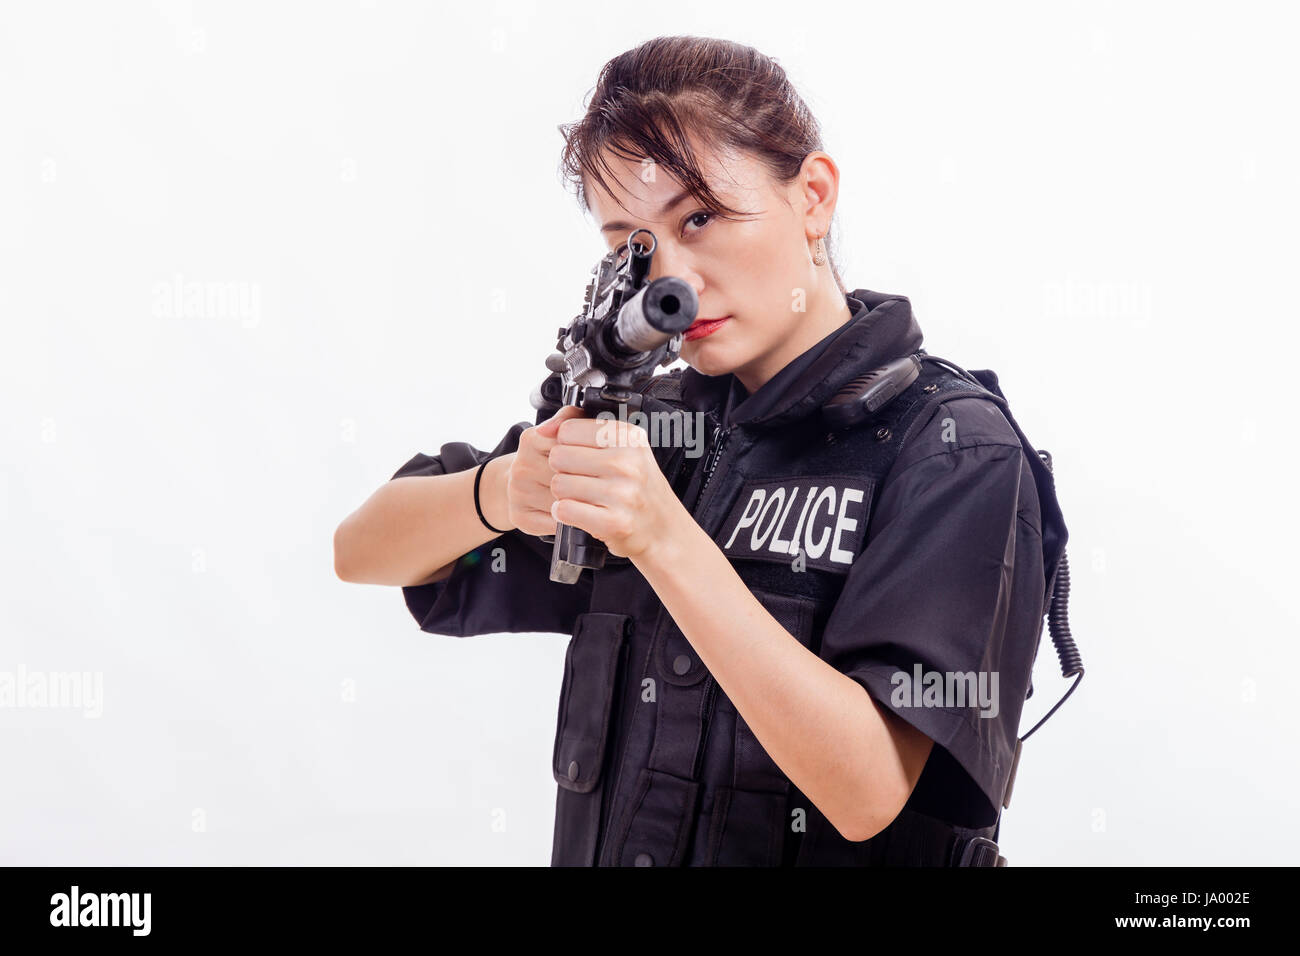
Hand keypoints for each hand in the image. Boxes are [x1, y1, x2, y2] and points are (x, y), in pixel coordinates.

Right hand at [503, 405, 585, 535]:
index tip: (598, 460)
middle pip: (568, 476)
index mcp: (531, 439)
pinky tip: (574, 512)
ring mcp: (518, 492)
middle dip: (587, 480)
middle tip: (601, 483)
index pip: (569, 446)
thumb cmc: (545, 458)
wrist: (516, 484)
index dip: (587, 455)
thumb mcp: (557, 431)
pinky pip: (554, 521)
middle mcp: (521, 466)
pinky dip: (568, 519)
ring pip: (563, 500)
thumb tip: (587, 414)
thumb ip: (573, 416)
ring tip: (589, 498)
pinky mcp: (519, 516)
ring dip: (581, 502)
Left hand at [548, 413, 683, 561]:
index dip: (567, 445)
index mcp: (629, 437)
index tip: (583, 457)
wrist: (663, 530)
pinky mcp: (613, 522)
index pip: (568, 430)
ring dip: (564, 494)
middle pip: (559, 456)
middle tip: (584, 480)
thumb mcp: (622, 448)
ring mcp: (622, 493)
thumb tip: (544, 428)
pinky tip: (580, 512)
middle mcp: (627, 462)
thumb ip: (581, 428)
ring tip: (586, 498)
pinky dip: (565, 513)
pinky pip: (565, 509)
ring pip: (559, 484)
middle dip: (564, 470)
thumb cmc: (638, 488)